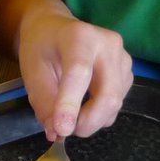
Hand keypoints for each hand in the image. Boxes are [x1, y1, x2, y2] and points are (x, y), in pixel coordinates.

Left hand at [17, 5, 132, 139]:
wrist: (55, 27)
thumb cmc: (41, 47)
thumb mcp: (31, 71)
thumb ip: (44, 102)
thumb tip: (57, 133)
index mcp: (79, 36)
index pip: (79, 72)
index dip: (71, 103)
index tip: (62, 130)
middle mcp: (108, 43)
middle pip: (107, 93)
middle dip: (87, 121)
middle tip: (65, 131)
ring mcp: (123, 57)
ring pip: (115, 102)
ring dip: (93, 119)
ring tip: (71, 115)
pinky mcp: (128, 70)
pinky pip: (118, 102)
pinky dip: (100, 113)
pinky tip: (85, 104)